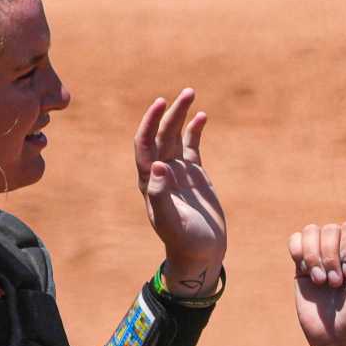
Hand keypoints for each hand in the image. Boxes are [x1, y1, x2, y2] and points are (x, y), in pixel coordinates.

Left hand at [134, 89, 225, 295]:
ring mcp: (177, 171)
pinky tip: (202, 115)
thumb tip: (158, 166)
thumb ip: (161, 195)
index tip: (160, 104)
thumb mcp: (171, 222)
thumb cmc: (184, 242)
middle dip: (169, 113)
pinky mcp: (194, 173)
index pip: (144, 144)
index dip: (149, 123)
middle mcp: (160, 172)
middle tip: (185, 93)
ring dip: (180, 115)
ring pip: (175, 136)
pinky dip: (195, 130)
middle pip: (160, 134)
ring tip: (190, 93)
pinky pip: (192, 145)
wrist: (201, 253)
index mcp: (149, 181)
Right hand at [290, 219, 345, 345]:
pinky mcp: (302, 265)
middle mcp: (342, 249)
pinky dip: (300, 252)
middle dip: (332, 256)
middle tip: (336, 283)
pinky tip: (307, 272)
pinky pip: (296, 240)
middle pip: (331, 229)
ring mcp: (321, 255)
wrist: (337, 336)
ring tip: (322, 282)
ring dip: (316, 257)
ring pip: (312, 231)